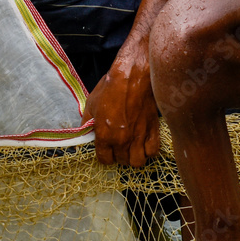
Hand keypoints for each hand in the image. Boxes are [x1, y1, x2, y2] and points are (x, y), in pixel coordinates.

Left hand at [82, 46, 160, 166]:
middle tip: (119, 146)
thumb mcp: (91, 104)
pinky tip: (144, 143)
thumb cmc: (111, 89)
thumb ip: (87, 123)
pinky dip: (149, 151)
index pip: (104, 160)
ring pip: (138, 162)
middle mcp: (122, 141)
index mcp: (105, 136)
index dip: (105, 155)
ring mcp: (138, 138)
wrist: (132, 78)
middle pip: (122, 161)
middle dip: (119, 155)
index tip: (107, 149)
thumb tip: (87, 132)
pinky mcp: (152, 132)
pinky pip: (153, 152)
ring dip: (134, 157)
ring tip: (133, 148)